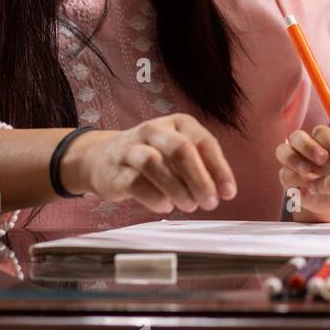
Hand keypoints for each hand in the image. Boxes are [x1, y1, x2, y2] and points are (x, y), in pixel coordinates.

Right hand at [66, 114, 236, 214]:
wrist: (101, 158)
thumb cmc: (151, 156)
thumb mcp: (178, 153)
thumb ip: (201, 168)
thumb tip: (223, 190)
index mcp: (178, 123)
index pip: (203, 142)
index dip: (219, 168)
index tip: (228, 193)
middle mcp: (154, 130)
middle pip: (180, 149)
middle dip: (199, 178)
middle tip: (210, 202)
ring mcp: (132, 148)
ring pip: (155, 164)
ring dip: (177, 189)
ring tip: (189, 206)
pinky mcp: (115, 170)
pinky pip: (136, 183)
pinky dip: (155, 197)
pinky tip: (165, 206)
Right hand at [275, 124, 329, 220]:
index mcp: (323, 139)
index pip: (320, 132)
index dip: (329, 141)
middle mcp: (305, 146)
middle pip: (297, 136)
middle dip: (309, 147)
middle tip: (323, 160)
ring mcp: (294, 161)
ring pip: (283, 151)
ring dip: (294, 159)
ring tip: (308, 171)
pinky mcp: (288, 178)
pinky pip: (284, 174)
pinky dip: (295, 180)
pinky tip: (307, 187)